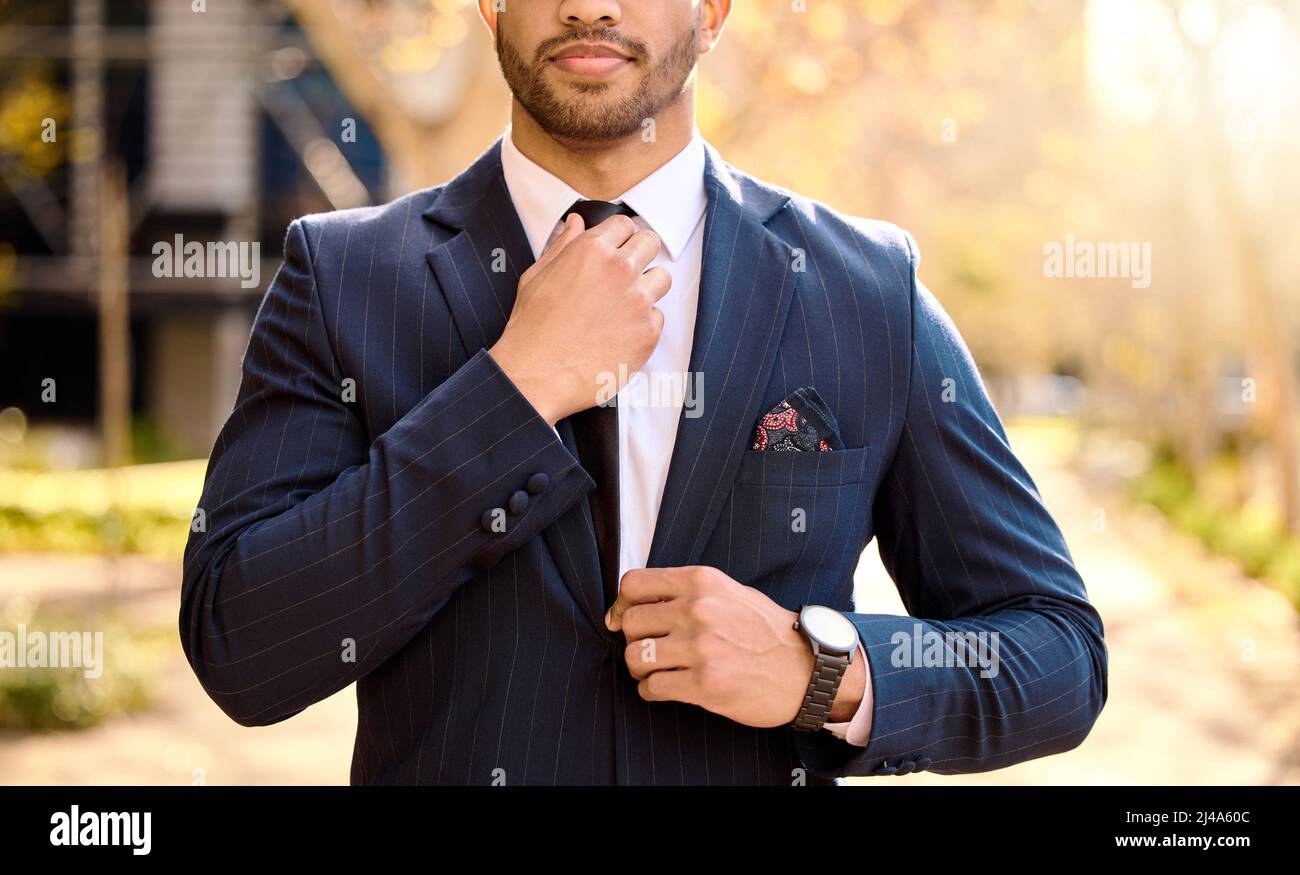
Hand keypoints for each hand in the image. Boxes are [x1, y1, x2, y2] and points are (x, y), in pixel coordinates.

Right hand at [488, 212, 670, 425]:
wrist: (537, 375)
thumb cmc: (531, 328)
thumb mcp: (537, 276)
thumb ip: (563, 246)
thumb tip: (576, 223)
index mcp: (592, 250)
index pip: (624, 224)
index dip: (621, 236)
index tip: (618, 249)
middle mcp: (620, 270)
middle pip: (650, 243)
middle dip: (640, 254)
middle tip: (625, 275)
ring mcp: (638, 300)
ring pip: (662, 279)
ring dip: (647, 288)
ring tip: (623, 307)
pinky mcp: (649, 331)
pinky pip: (658, 317)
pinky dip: (644, 324)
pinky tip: (620, 334)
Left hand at [605, 566, 864, 728]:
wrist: (806, 668)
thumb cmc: (765, 630)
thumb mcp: (728, 591)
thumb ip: (685, 591)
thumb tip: (632, 603)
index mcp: (701, 582)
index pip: (634, 584)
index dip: (622, 605)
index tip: (622, 619)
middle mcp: (698, 610)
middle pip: (631, 623)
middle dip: (634, 639)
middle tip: (649, 648)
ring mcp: (701, 648)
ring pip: (636, 657)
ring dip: (641, 667)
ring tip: (658, 669)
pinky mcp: (704, 684)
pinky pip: (652, 687)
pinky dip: (652, 690)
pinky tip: (667, 686)